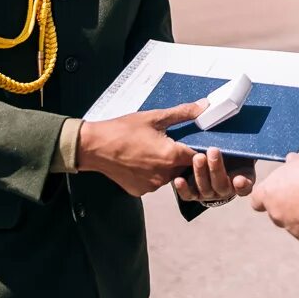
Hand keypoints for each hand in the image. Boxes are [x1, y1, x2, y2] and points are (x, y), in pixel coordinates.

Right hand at [76, 102, 205, 196]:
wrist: (94, 147)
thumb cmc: (123, 130)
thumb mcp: (154, 117)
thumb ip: (182, 113)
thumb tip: (204, 106)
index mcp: (171, 156)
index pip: (198, 157)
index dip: (199, 149)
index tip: (195, 142)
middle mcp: (164, 175)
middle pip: (183, 167)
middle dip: (180, 156)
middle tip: (167, 142)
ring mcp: (152, 186)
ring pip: (169, 176)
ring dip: (166, 166)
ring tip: (151, 150)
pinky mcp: (140, 191)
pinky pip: (154, 183)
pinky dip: (152, 174)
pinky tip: (141, 161)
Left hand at [173, 149, 256, 201]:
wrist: (212, 152)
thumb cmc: (228, 146)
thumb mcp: (237, 145)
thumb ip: (241, 143)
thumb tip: (244, 128)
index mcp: (242, 179)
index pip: (245, 186)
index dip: (242, 185)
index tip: (239, 179)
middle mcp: (225, 190)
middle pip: (222, 185)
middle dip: (217, 168)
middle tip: (213, 151)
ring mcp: (209, 193)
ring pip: (205, 189)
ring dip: (201, 173)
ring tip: (197, 158)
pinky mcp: (193, 194)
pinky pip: (188, 195)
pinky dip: (183, 189)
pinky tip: (178, 180)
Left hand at [250, 150, 298, 246]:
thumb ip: (294, 164)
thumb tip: (292, 160)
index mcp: (270, 193)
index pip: (258, 199)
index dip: (268, 196)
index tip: (279, 191)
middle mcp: (277, 214)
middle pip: (278, 213)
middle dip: (290, 207)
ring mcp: (294, 229)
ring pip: (296, 225)